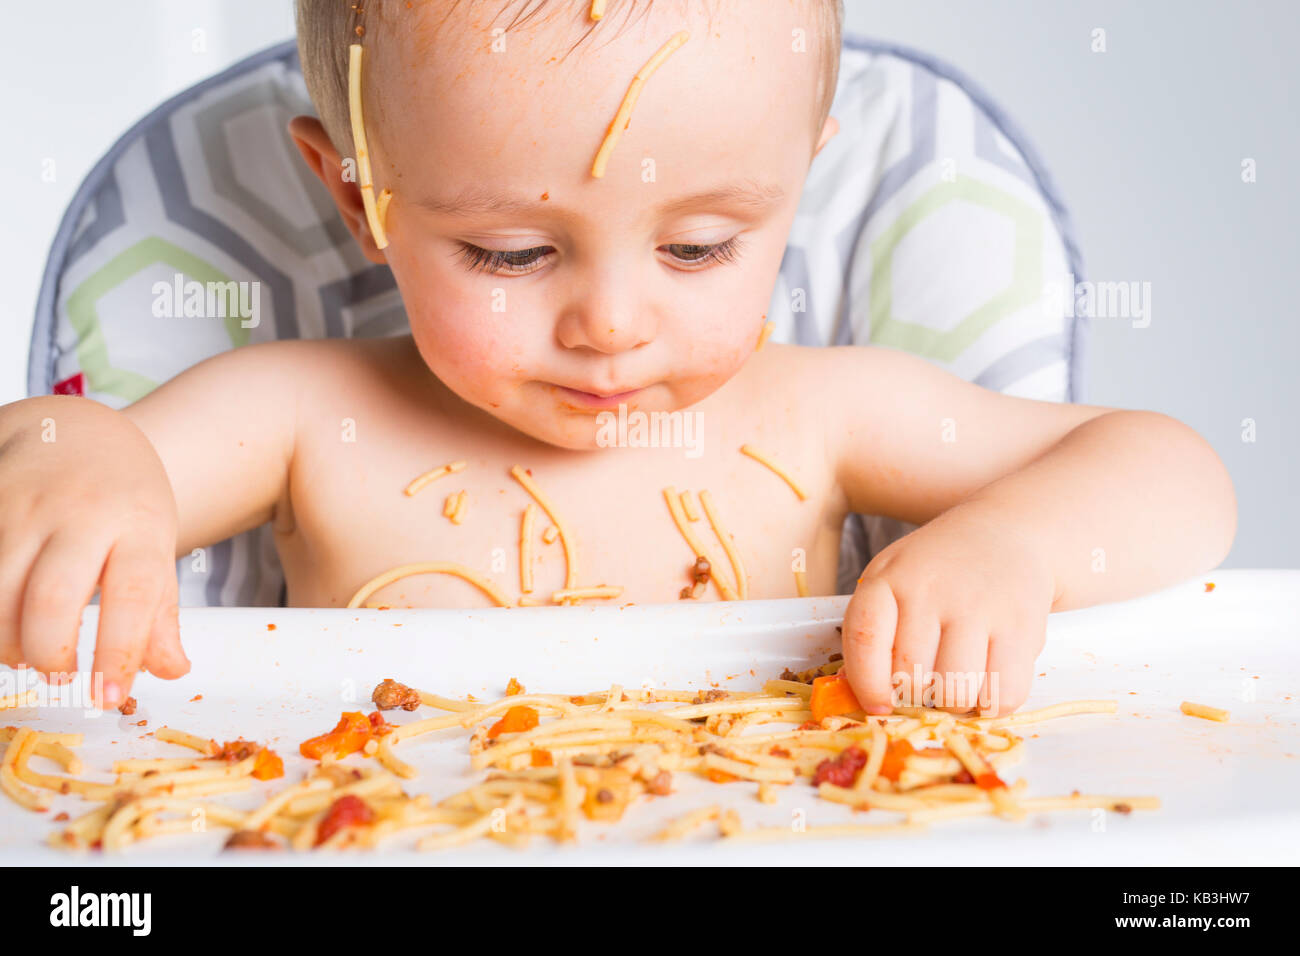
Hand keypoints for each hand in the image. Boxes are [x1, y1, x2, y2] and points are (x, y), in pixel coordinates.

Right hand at [0, 397, 189, 706]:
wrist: (75, 428)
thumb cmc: (122, 499)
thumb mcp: (156, 546)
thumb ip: (160, 613)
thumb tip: (172, 671)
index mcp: (138, 524)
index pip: (134, 595)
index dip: (120, 654)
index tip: (109, 699)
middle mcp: (79, 511)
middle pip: (50, 599)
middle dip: (47, 654)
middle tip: (58, 674)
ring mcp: (21, 503)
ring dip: (4, 639)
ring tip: (23, 651)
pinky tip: (2, 615)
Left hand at [840, 506, 1054, 716]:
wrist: (1006, 533)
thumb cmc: (939, 568)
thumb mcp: (893, 577)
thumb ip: (871, 629)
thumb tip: (854, 694)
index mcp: (890, 577)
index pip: (865, 639)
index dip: (867, 684)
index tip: (878, 705)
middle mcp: (932, 590)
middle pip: (911, 675)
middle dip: (916, 698)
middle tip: (926, 690)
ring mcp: (979, 607)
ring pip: (956, 691)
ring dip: (954, 705)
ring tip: (956, 686)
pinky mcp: (1021, 626)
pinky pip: (1002, 694)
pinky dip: (991, 705)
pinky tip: (987, 685)